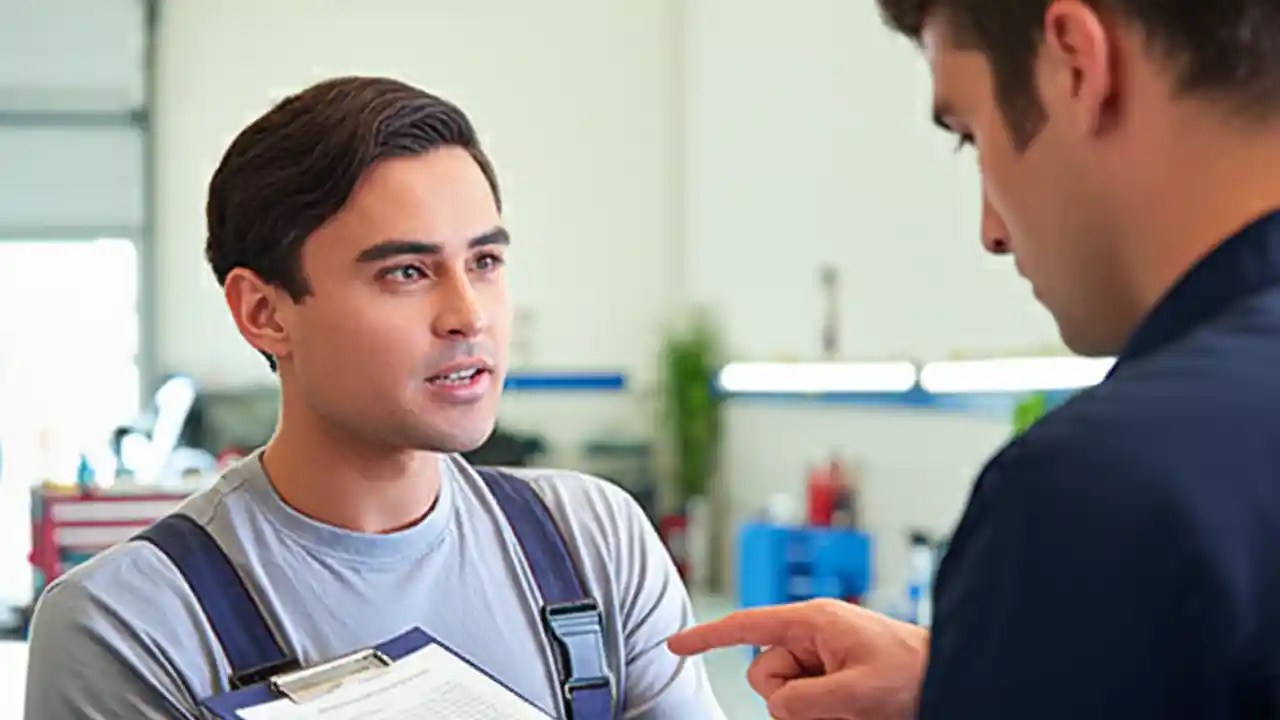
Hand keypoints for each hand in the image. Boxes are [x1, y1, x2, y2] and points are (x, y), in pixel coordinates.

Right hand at [667, 599, 927, 719]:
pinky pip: (803, 707)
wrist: (949, 677)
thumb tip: (777, 706)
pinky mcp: (831, 682)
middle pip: (763, 675)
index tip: (673, 645)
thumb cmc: (915, 672)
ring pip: (782, 698)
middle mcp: (812, 637)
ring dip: (812, 712)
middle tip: (838, 700)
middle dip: (791, 697)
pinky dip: (821, 716)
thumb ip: (805, 699)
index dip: (705, 637)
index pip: (745, 627)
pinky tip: (853, 711)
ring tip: (856, 706)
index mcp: (813, 621)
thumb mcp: (858, 689)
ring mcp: (821, 661)